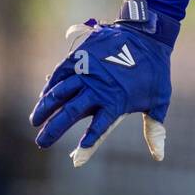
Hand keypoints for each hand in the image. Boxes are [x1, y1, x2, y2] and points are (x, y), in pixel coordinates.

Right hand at [29, 19, 172, 166]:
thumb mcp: (160, 100)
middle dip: (53, 130)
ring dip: (45, 108)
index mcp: (117, 101)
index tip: (77, 158)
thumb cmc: (155, 71)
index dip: (88, 141)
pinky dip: (50, 86)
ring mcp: (87, 72)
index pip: (99, 127)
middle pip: (70, 113)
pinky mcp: (80, 58)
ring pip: (59, 93)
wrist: (147, 36)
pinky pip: (60, 74)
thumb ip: (155, 129)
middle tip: (41, 143)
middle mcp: (98, 88)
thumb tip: (159, 157)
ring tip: (35, 121)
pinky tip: (43, 97)